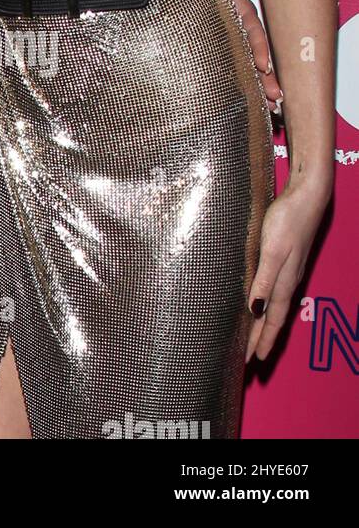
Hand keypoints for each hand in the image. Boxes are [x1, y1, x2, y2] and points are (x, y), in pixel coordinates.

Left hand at [210, 0, 282, 110]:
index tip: (263, 66)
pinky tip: (252, 101)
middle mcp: (232, 20)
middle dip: (266, 75)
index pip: (250, 26)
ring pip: (245, 60)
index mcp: (232, 3)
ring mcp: (224, 33)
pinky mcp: (211, 43)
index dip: (258, 46)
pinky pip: (229, 63)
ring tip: (271, 107)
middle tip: (275, 98)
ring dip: (259, 83)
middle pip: (253, 50)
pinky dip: (242, 81)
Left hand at [245, 182, 329, 362]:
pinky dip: (264, 301)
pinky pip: (273, 288)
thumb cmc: (287, 220)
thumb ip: (264, 280)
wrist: (306, 196)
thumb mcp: (272, 251)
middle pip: (272, 316)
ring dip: (262, 322)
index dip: (262, 339)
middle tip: (250, 358)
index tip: (253, 360)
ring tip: (253, 337)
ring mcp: (287, 268)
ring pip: (273, 304)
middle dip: (261, 338)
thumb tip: (254, 310)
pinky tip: (259, 300)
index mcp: (283, 281)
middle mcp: (286, 279)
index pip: (270, 319)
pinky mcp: (284, 256)